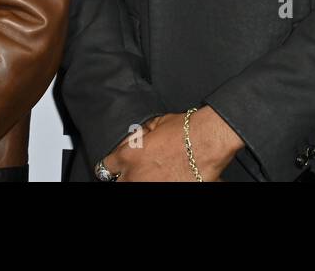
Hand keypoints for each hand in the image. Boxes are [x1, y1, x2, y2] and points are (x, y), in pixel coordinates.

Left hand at [103, 107, 243, 180]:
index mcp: (128, 157)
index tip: (121, 163)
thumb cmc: (186, 131)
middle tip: (142, 168)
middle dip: (128, 175)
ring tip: (158, 173)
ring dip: (143, 180)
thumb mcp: (156, 123)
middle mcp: (135, 176)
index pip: (107, 166)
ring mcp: (151, 187)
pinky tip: (170, 177)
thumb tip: (136, 138)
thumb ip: (140, 135)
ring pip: (135, 186)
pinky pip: (157, 189)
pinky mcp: (167, 192)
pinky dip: (161, 183)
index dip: (116, 163)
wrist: (208, 142)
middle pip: (119, 182)